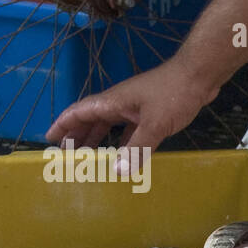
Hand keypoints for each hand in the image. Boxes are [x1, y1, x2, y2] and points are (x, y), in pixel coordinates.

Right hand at [45, 58, 216, 153]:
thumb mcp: (155, 124)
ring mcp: (135, 107)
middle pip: (91, 121)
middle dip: (77, 137)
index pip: (78, 113)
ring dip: (99, 140)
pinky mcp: (150, 112)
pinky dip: (123, 142)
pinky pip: (129, 129)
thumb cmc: (174, 94)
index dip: (63, 125)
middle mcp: (119, 104)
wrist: (199, 76)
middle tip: (67, 156)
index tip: (49, 140)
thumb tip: (116, 171)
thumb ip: (137, 148)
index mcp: (112, 102)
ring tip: (90, 158)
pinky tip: (124, 155)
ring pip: (110, 126)